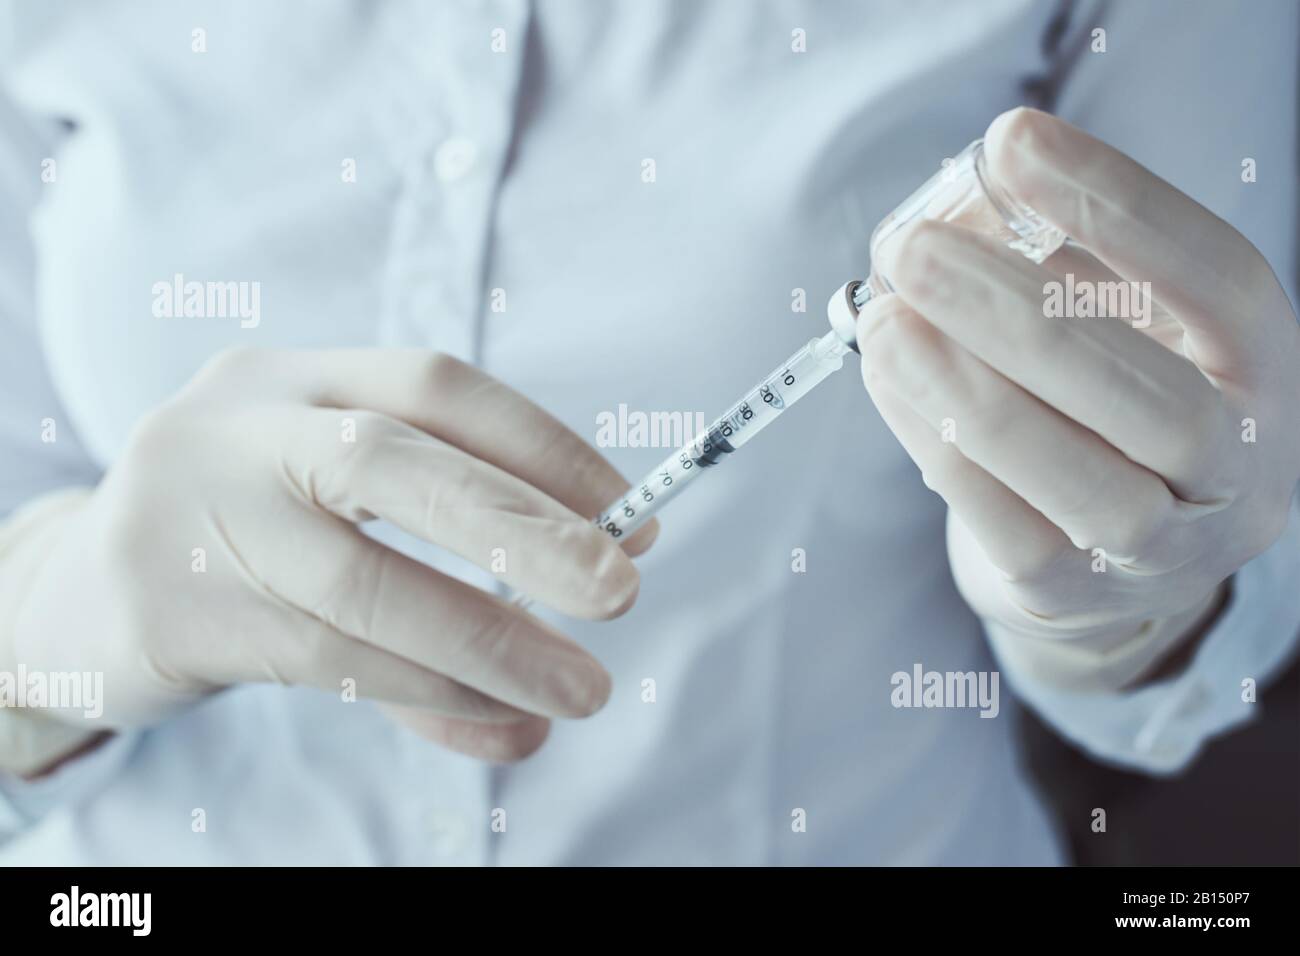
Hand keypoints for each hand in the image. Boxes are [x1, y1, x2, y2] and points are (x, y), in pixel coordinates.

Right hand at [2, 349, 655, 763]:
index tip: (631, 513)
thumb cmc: (248, 541)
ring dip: (489, 646)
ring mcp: (192, 514)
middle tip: (621, 592)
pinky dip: (427, 695)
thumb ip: (452, 553)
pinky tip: (497, 723)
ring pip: (362, 585)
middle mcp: (239, 426)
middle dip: (520, 529)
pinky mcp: (171, 612)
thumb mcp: (336, 512)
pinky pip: (326, 662)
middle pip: (389, 463)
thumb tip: (596, 605)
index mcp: (295, 378)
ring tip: (579, 690)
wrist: (80, 597)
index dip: (543, 447)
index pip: (433, 386)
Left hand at [857, 108, 1299, 689]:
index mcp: (1265, 371)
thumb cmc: (1109, 399)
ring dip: (969, 395)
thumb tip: (961, 206)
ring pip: (1086, 489)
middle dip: (1022, 319)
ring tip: (883, 321)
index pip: (1218, 282)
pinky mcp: (1071, 598)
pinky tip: (889, 381)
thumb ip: (1064, 262)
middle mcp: (1240, 472)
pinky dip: (942, 450)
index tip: (1012, 143)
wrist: (1111, 547)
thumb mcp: (1124, 318)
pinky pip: (1007, 533)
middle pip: (1157, 405)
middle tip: (914, 249)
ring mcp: (1163, 551)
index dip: (1120, 208)